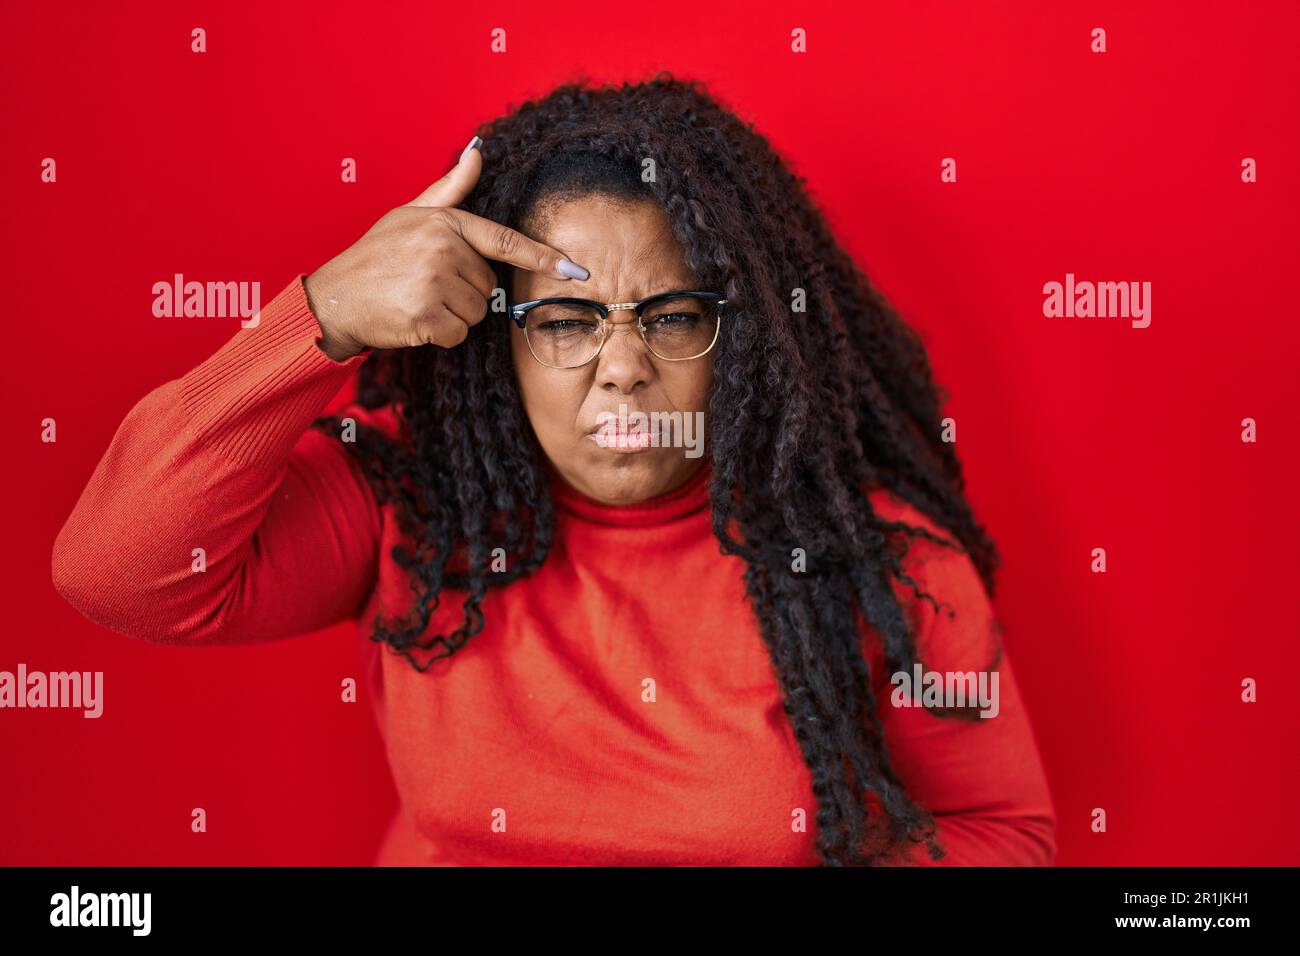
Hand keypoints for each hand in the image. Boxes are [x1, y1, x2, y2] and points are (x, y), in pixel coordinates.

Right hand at [304, 141, 588, 360]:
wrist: (334, 297)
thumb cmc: (375, 257)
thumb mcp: (410, 215)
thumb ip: (450, 191)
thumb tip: (477, 153)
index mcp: (444, 223)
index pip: (504, 241)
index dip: (543, 257)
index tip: (575, 270)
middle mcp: (442, 247)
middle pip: (488, 286)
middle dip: (463, 293)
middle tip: (425, 286)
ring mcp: (434, 280)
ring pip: (476, 313)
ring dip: (452, 316)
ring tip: (417, 301)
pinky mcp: (426, 314)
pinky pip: (458, 334)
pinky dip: (439, 335)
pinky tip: (414, 320)